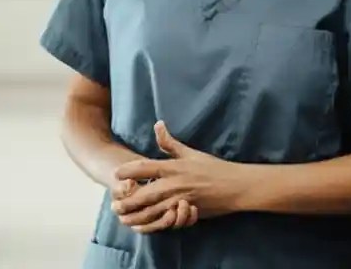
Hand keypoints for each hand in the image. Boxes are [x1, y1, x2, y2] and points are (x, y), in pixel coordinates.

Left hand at [110, 122, 243, 230]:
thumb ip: (170, 142)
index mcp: (174, 167)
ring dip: (136, 215)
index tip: (116, 174)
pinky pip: (166, 220)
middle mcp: (175, 184)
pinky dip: (153, 224)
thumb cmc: (214, 168)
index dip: (128, 171)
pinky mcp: (187, 213)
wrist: (236, 186)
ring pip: (153, 210)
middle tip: (114, 203)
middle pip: (145, 193)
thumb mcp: (191, 153)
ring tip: (123, 217)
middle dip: (128, 200)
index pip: (145, 168)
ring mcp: (181, 200)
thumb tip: (158, 124)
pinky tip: (143, 225)